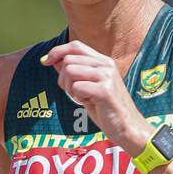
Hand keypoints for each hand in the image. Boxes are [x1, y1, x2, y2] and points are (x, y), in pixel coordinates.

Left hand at [40, 41, 149, 155]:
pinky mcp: (105, 90)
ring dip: (69, 88)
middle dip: (62, 78)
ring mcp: (106, 76)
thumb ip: (73, 73)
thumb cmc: (106, 110)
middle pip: (69, 60)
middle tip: (72, 93)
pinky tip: (88, 103)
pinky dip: (77, 97)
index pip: (75, 46)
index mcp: (103, 61)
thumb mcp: (87, 88)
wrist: (127, 127)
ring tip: (82, 98)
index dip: (57, 51)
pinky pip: (77, 87)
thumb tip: (52, 60)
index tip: (45, 62)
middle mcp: (106, 65)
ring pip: (70, 71)